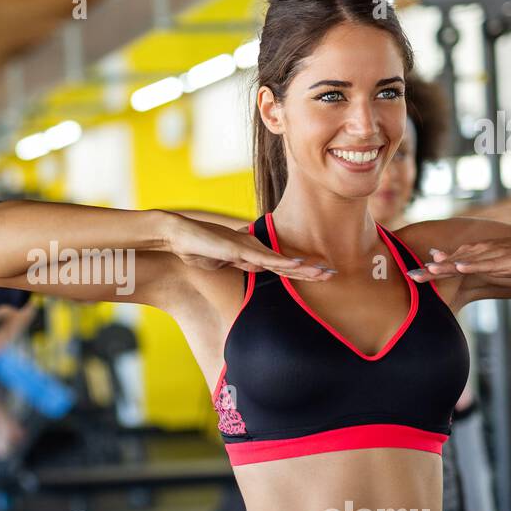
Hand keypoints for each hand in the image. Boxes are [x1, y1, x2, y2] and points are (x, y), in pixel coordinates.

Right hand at [168, 216, 335, 279]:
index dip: (301, 271)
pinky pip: (264, 258)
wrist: (178, 235)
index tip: (320, 275)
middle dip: (310, 270)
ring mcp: (247, 249)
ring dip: (303, 268)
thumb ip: (241, 263)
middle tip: (332, 273)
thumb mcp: (223, 261)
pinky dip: (281, 262)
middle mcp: (254, 250)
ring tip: (323, 272)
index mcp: (251, 255)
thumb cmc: (197, 247)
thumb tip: (259, 268)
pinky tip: (296, 264)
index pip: (281, 267)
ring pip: (281, 261)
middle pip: (287, 263)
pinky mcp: (238, 249)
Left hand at [410, 230, 510, 281]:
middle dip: (430, 269)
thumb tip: (444, 261)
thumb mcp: (492, 260)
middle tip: (409, 275)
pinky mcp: (507, 261)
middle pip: (451, 262)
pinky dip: (473, 265)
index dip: (428, 270)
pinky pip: (487, 263)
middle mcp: (480, 252)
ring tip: (429, 269)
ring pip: (465, 261)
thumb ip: (468, 261)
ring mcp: (493, 255)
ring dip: (447, 265)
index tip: (409, 275)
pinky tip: (461, 267)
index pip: (447, 263)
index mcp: (474, 253)